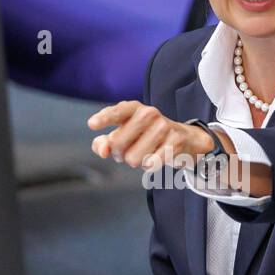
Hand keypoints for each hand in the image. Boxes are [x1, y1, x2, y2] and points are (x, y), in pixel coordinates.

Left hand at [88, 101, 214, 170]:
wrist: (183, 139)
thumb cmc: (146, 137)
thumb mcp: (123, 136)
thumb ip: (105, 143)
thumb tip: (102, 150)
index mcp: (133, 108)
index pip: (116, 112)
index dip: (103, 118)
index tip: (91, 124)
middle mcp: (148, 113)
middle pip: (117, 144)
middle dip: (119, 154)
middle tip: (129, 151)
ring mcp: (163, 126)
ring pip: (133, 158)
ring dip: (137, 162)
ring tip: (146, 153)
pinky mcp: (175, 141)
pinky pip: (151, 164)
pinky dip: (150, 166)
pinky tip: (156, 158)